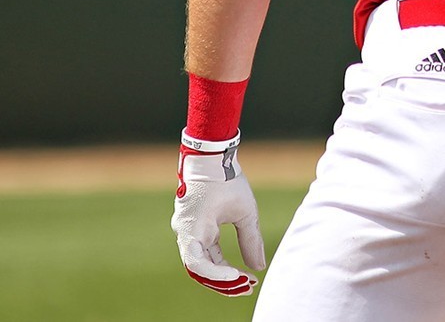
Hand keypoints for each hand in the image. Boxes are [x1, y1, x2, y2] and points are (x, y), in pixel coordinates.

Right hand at [171, 135, 265, 295]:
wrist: (210, 158)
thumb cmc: (228, 181)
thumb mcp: (245, 210)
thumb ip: (251, 239)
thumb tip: (258, 267)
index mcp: (193, 229)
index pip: (199, 264)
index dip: (219, 276)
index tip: (241, 277)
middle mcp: (185, 233)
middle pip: (199, 270)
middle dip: (223, 282)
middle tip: (248, 287)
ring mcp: (188, 232)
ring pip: (200, 264)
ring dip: (220, 276)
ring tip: (246, 283)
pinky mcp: (195, 229)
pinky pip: (203, 253)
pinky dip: (218, 264)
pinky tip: (236, 271)